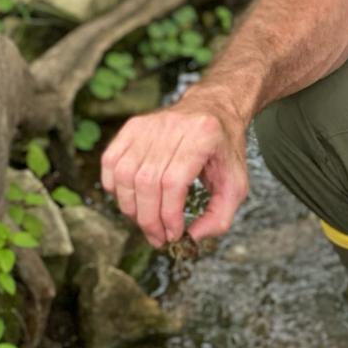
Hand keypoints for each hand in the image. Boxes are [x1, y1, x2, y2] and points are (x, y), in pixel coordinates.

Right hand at [100, 93, 247, 246]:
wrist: (214, 109)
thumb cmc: (224, 150)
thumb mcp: (236, 185)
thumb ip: (220, 217)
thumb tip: (191, 239)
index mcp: (203, 136)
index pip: (174, 182)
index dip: (169, 214)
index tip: (174, 235)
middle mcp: (172, 126)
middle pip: (146, 181)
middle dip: (149, 218)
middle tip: (158, 238)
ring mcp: (148, 124)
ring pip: (125, 173)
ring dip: (131, 208)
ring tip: (146, 223)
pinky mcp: (132, 126)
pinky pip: (111, 162)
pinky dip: (115, 187)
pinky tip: (131, 202)